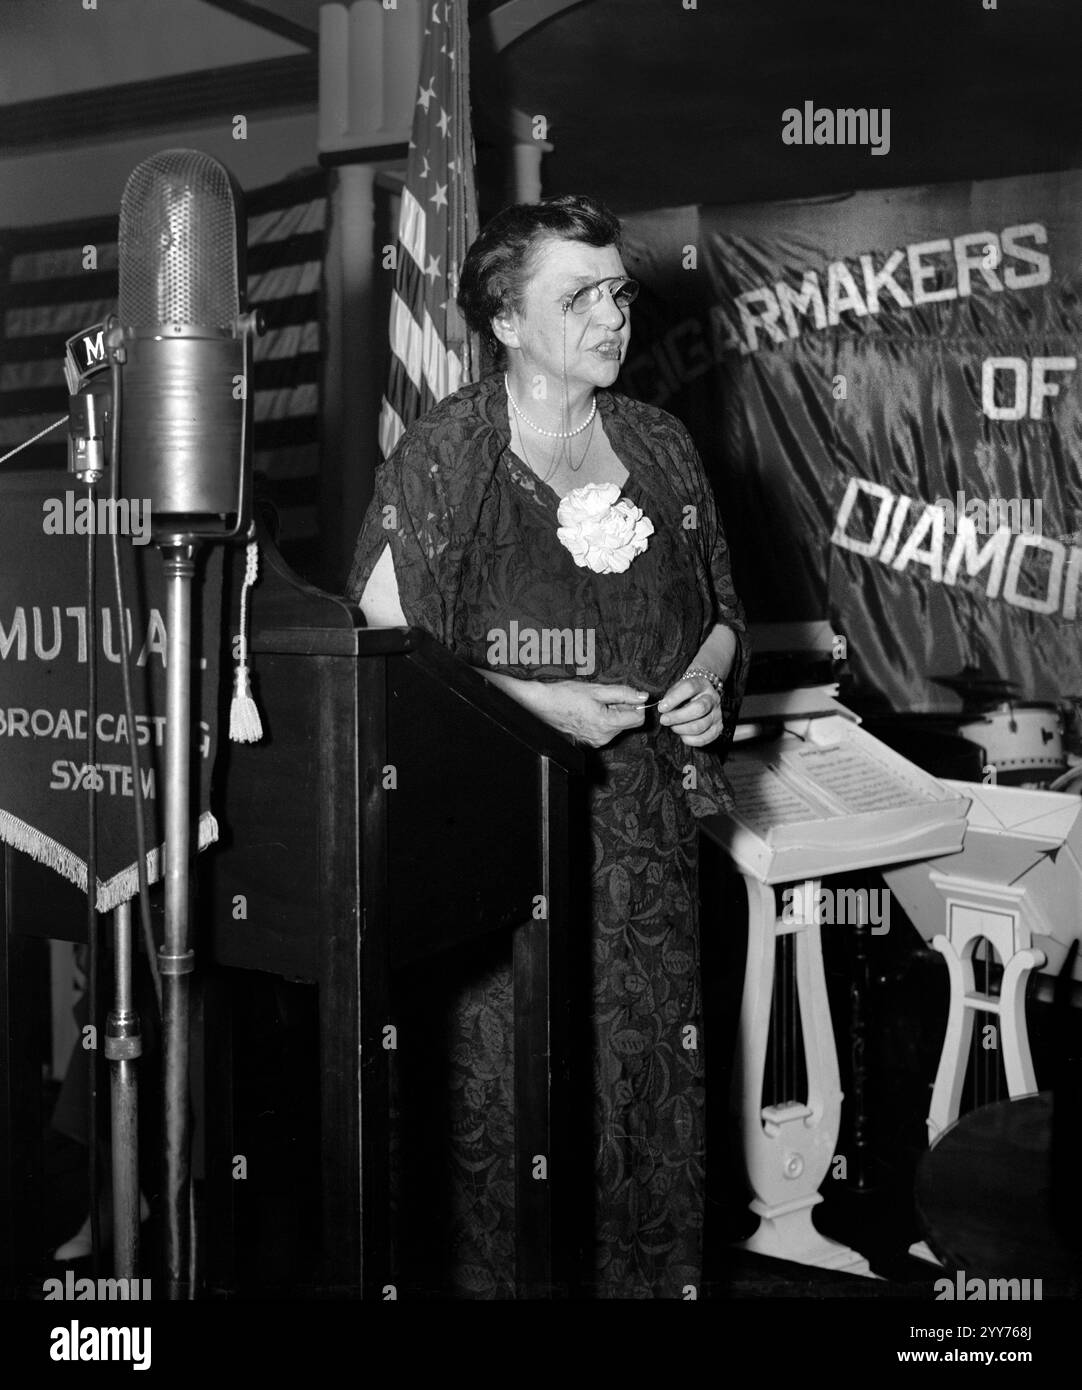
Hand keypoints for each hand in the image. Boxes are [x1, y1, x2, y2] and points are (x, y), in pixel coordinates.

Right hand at [536, 680, 650, 748]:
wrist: (542, 705)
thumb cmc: (565, 696)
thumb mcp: (597, 689)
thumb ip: (623, 693)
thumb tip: (642, 696)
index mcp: (606, 723)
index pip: (638, 718)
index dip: (636, 704)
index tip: (626, 695)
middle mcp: (603, 737)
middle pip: (628, 722)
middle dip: (621, 708)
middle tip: (603, 698)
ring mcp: (596, 741)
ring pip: (617, 725)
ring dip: (612, 713)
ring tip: (593, 704)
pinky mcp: (591, 741)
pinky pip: (606, 729)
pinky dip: (603, 719)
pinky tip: (589, 711)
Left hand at [658, 673, 723, 746]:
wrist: (702, 698)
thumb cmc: (686, 695)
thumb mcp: (677, 689)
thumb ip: (670, 697)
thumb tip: (664, 709)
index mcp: (702, 684)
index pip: (690, 688)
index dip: (674, 699)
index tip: (661, 708)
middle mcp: (713, 698)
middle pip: (699, 708)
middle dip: (678, 717)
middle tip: (664, 720)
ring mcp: (717, 714)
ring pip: (700, 726)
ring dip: (681, 729)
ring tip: (673, 726)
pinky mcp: (718, 728)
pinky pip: (704, 739)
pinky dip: (689, 739)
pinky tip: (682, 735)